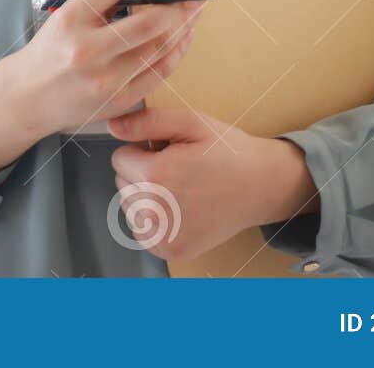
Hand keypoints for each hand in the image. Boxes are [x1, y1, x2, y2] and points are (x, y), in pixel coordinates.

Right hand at [12, 0, 206, 138]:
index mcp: (70, 19)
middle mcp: (87, 50)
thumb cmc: (51, 52)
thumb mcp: (65, 16)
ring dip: (183, 29)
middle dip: (178, 7)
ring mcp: (104, 79)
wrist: (28, 97)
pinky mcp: (117, 100)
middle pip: (148, 22)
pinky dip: (176, 54)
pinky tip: (182, 41)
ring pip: (159, 48)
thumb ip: (102, 2)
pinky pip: (158, 73)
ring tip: (192, 15)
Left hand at [105, 107, 319, 262]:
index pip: (119, 157)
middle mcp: (154, 212)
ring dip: (147, 194)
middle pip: (122, 182)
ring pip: (130, 206)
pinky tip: (181, 207)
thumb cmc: (227, 151)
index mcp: (155, 177)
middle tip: (179, 168)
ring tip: (182, 186)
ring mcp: (162, 236)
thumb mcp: (191, 122)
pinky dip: (156, 217)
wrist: (261, 186)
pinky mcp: (170, 251)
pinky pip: (142, 229)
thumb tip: (112, 126)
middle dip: (143, 172)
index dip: (143, 149)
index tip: (169, 150)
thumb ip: (147, 122)